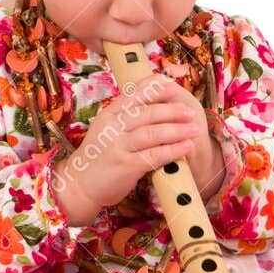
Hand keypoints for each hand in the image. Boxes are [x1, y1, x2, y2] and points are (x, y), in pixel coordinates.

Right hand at [51, 74, 216, 224]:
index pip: (135, 94)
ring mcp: (118, 146)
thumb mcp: (106, 130)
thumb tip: (153, 105)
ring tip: (194, 129)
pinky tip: (186, 147)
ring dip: (177, 130)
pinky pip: (153, 155)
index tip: (175, 87)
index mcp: (109, 114)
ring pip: (152, 132)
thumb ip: (125, 118)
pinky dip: (173, 150)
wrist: (78, 184)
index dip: (157, 89)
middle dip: (172, 110)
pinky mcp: (125, 166)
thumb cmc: (98, 157)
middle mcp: (113, 127)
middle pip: (147, 112)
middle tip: (190, 112)